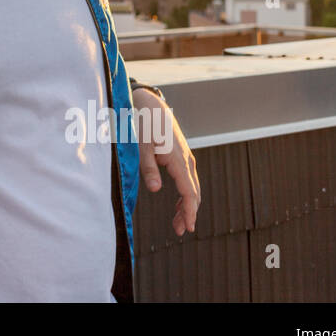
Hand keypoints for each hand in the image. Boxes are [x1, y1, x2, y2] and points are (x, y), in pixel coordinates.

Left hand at [133, 88, 200, 236]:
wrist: (151, 104)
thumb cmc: (144, 124)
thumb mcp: (141, 146)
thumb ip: (147, 168)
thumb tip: (154, 190)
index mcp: (178, 160)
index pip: (189, 192)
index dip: (189, 212)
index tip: (188, 228)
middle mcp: (187, 161)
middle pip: (193, 193)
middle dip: (188, 213)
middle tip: (180, 231)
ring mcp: (186, 158)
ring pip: (192, 187)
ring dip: (186, 205)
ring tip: (177, 223)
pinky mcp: (181, 157)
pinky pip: (187, 180)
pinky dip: (185, 194)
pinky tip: (177, 205)